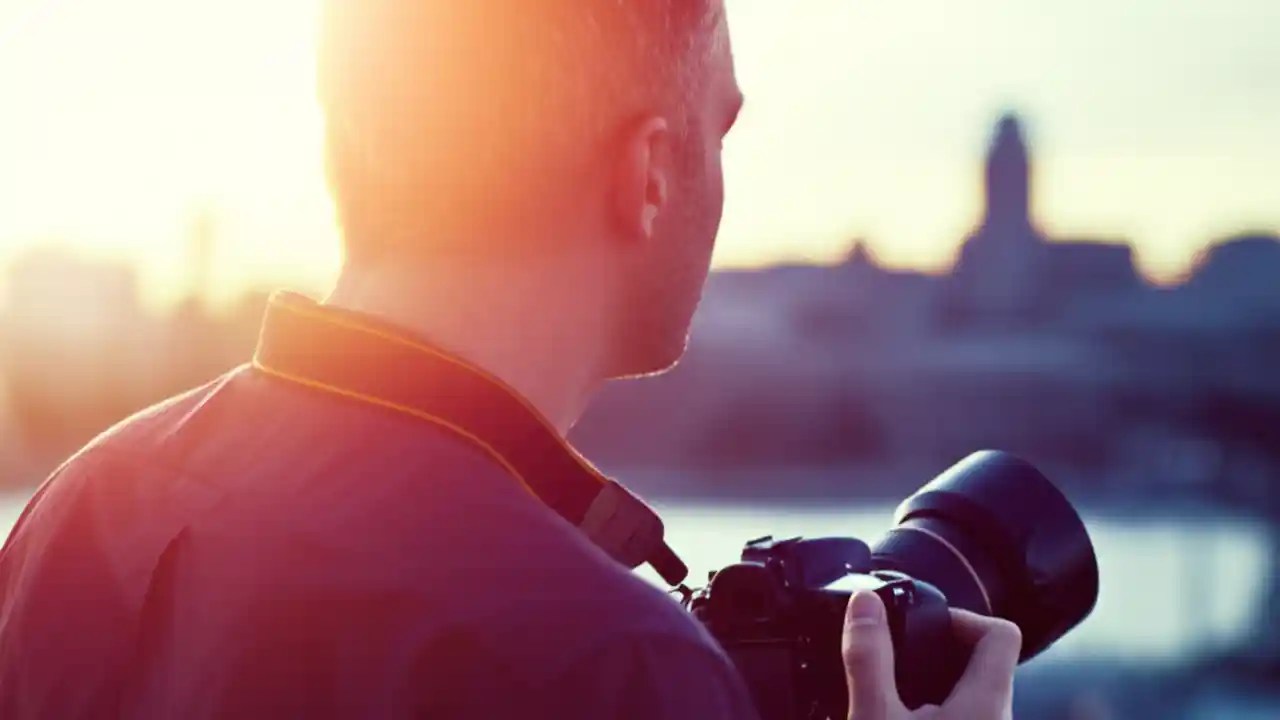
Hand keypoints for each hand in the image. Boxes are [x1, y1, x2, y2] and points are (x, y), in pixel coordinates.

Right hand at [842, 591, 1020, 719]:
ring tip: (893, 697)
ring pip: (974, 695)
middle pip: (984, 662)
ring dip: (935, 686)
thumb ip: (869, 659)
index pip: (1002, 632)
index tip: (920, 626)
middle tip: (896, 663)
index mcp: (987, 703)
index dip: (961, 618)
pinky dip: (935, 712)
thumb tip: (864, 603)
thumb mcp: (874, 717)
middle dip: (938, 653)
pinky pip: (966, 718)